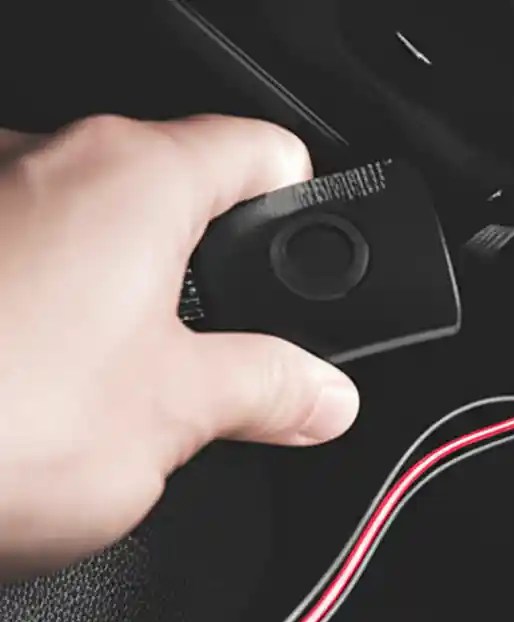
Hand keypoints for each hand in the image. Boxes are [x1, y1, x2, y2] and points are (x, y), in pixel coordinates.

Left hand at [0, 116, 359, 576]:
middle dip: (205, 270)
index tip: (313, 249)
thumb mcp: (173, 418)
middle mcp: (45, 157)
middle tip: (219, 356)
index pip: (262, 149)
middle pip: (169, 190)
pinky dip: (38, 304)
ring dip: (112, 293)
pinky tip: (28, 382)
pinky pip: (13, 255)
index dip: (304, 200)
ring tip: (109, 389)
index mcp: (135, 178)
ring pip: (82, 227)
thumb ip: (269, 389)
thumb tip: (321, 392)